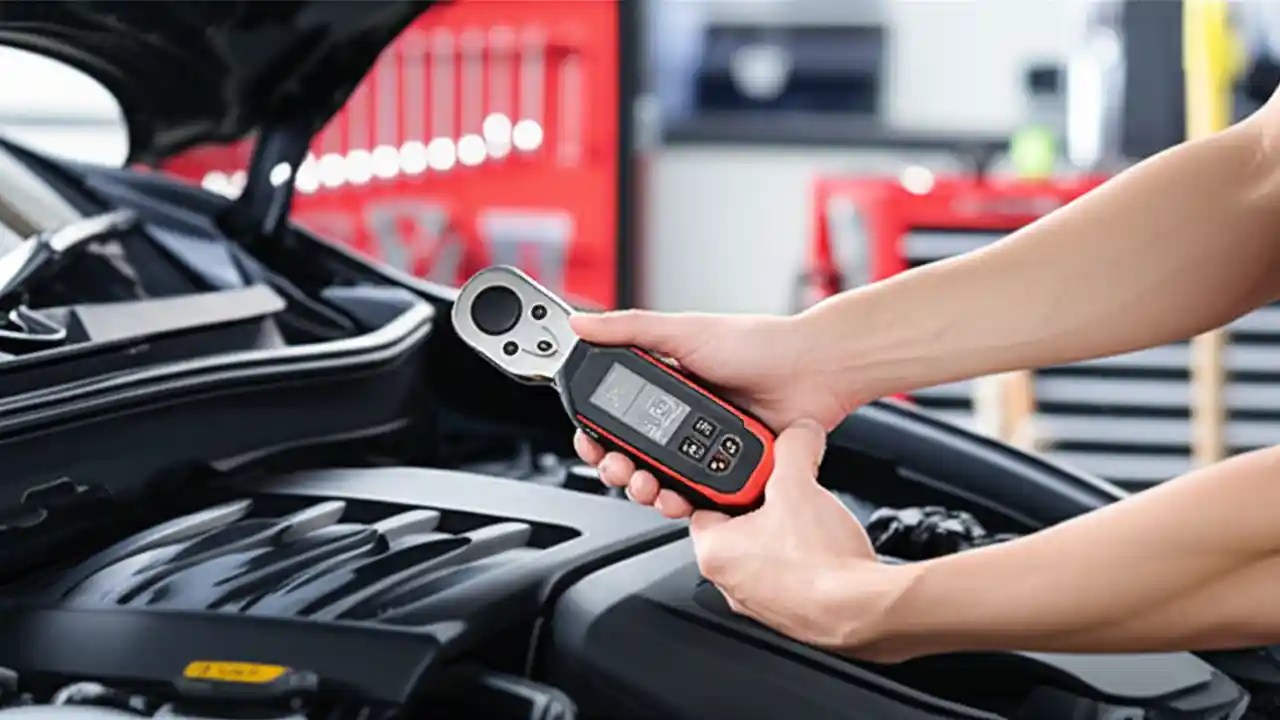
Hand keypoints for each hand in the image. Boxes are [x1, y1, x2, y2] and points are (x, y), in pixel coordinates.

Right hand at [569, 310, 854, 517]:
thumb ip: (630, 330)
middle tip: (620, 470)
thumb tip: (583, 325)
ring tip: (650, 488)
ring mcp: (707, 447)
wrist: (816, 369)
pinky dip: (686, 502)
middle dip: (618, 470)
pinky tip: (682, 499)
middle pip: (635, 457)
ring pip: (663, 482)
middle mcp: (685, 418)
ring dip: (648, 491)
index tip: (591, 443)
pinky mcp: (731, 471)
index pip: (618, 418)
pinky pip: (701, 496)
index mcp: (667, 386)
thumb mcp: (686, 331)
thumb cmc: (760, 344)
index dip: (598, 435)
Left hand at [689, 420, 905, 656]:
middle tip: (787, 491)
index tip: (752, 470)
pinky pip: (789, 575)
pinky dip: (804, 558)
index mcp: (714, 552)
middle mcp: (728, 582)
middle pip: (737, 526)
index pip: (705, 503)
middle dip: (763, 505)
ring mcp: (758, 602)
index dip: (731, 481)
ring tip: (811, 519)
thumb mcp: (799, 484)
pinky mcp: (789, 613)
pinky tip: (825, 546)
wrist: (865, 609)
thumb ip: (793, 447)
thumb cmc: (822, 563)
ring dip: (784, 531)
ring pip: (765, 551)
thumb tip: (798, 432)